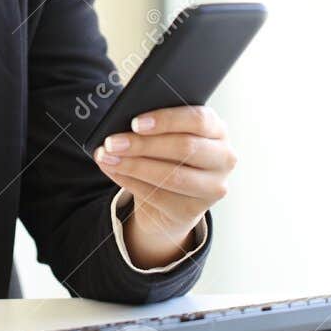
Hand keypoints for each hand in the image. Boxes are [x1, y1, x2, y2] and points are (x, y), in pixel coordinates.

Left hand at [92, 106, 234, 266]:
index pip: (199, 120)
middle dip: (143, 145)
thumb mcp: (168, 135)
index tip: (136, 122)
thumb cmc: (168, 154)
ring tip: (106, 157)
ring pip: (171, 176)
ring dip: (133, 166)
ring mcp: (213, 187)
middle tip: (112, 142)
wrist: (173, 195)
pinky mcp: (194, 210)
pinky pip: (158, 196)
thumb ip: (156, 127)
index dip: (166, 120)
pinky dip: (129, 182)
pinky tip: (113, 171)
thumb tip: (122, 124)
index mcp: (218, 130)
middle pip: (184, 148)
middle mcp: (224, 158)